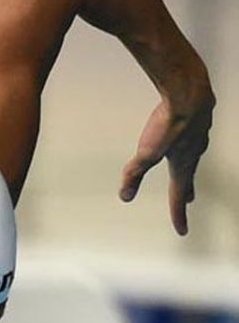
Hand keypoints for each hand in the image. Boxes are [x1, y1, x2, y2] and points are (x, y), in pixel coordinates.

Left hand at [119, 89, 213, 235]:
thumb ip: (134, 174)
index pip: (178, 196)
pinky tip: (185, 134)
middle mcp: (194, 151)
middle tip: (187, 200)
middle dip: (185, 190)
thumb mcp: (146, 153)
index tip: (181, 230)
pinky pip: (191, 134)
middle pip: (188, 175)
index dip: (178, 214)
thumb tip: (125, 196)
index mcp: (182, 164)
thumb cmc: (170, 124)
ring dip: (188, 165)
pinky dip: (188, 142)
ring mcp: (197, 134)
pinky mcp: (195, 118)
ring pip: (192, 154)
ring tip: (185, 168)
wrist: (189, 92)